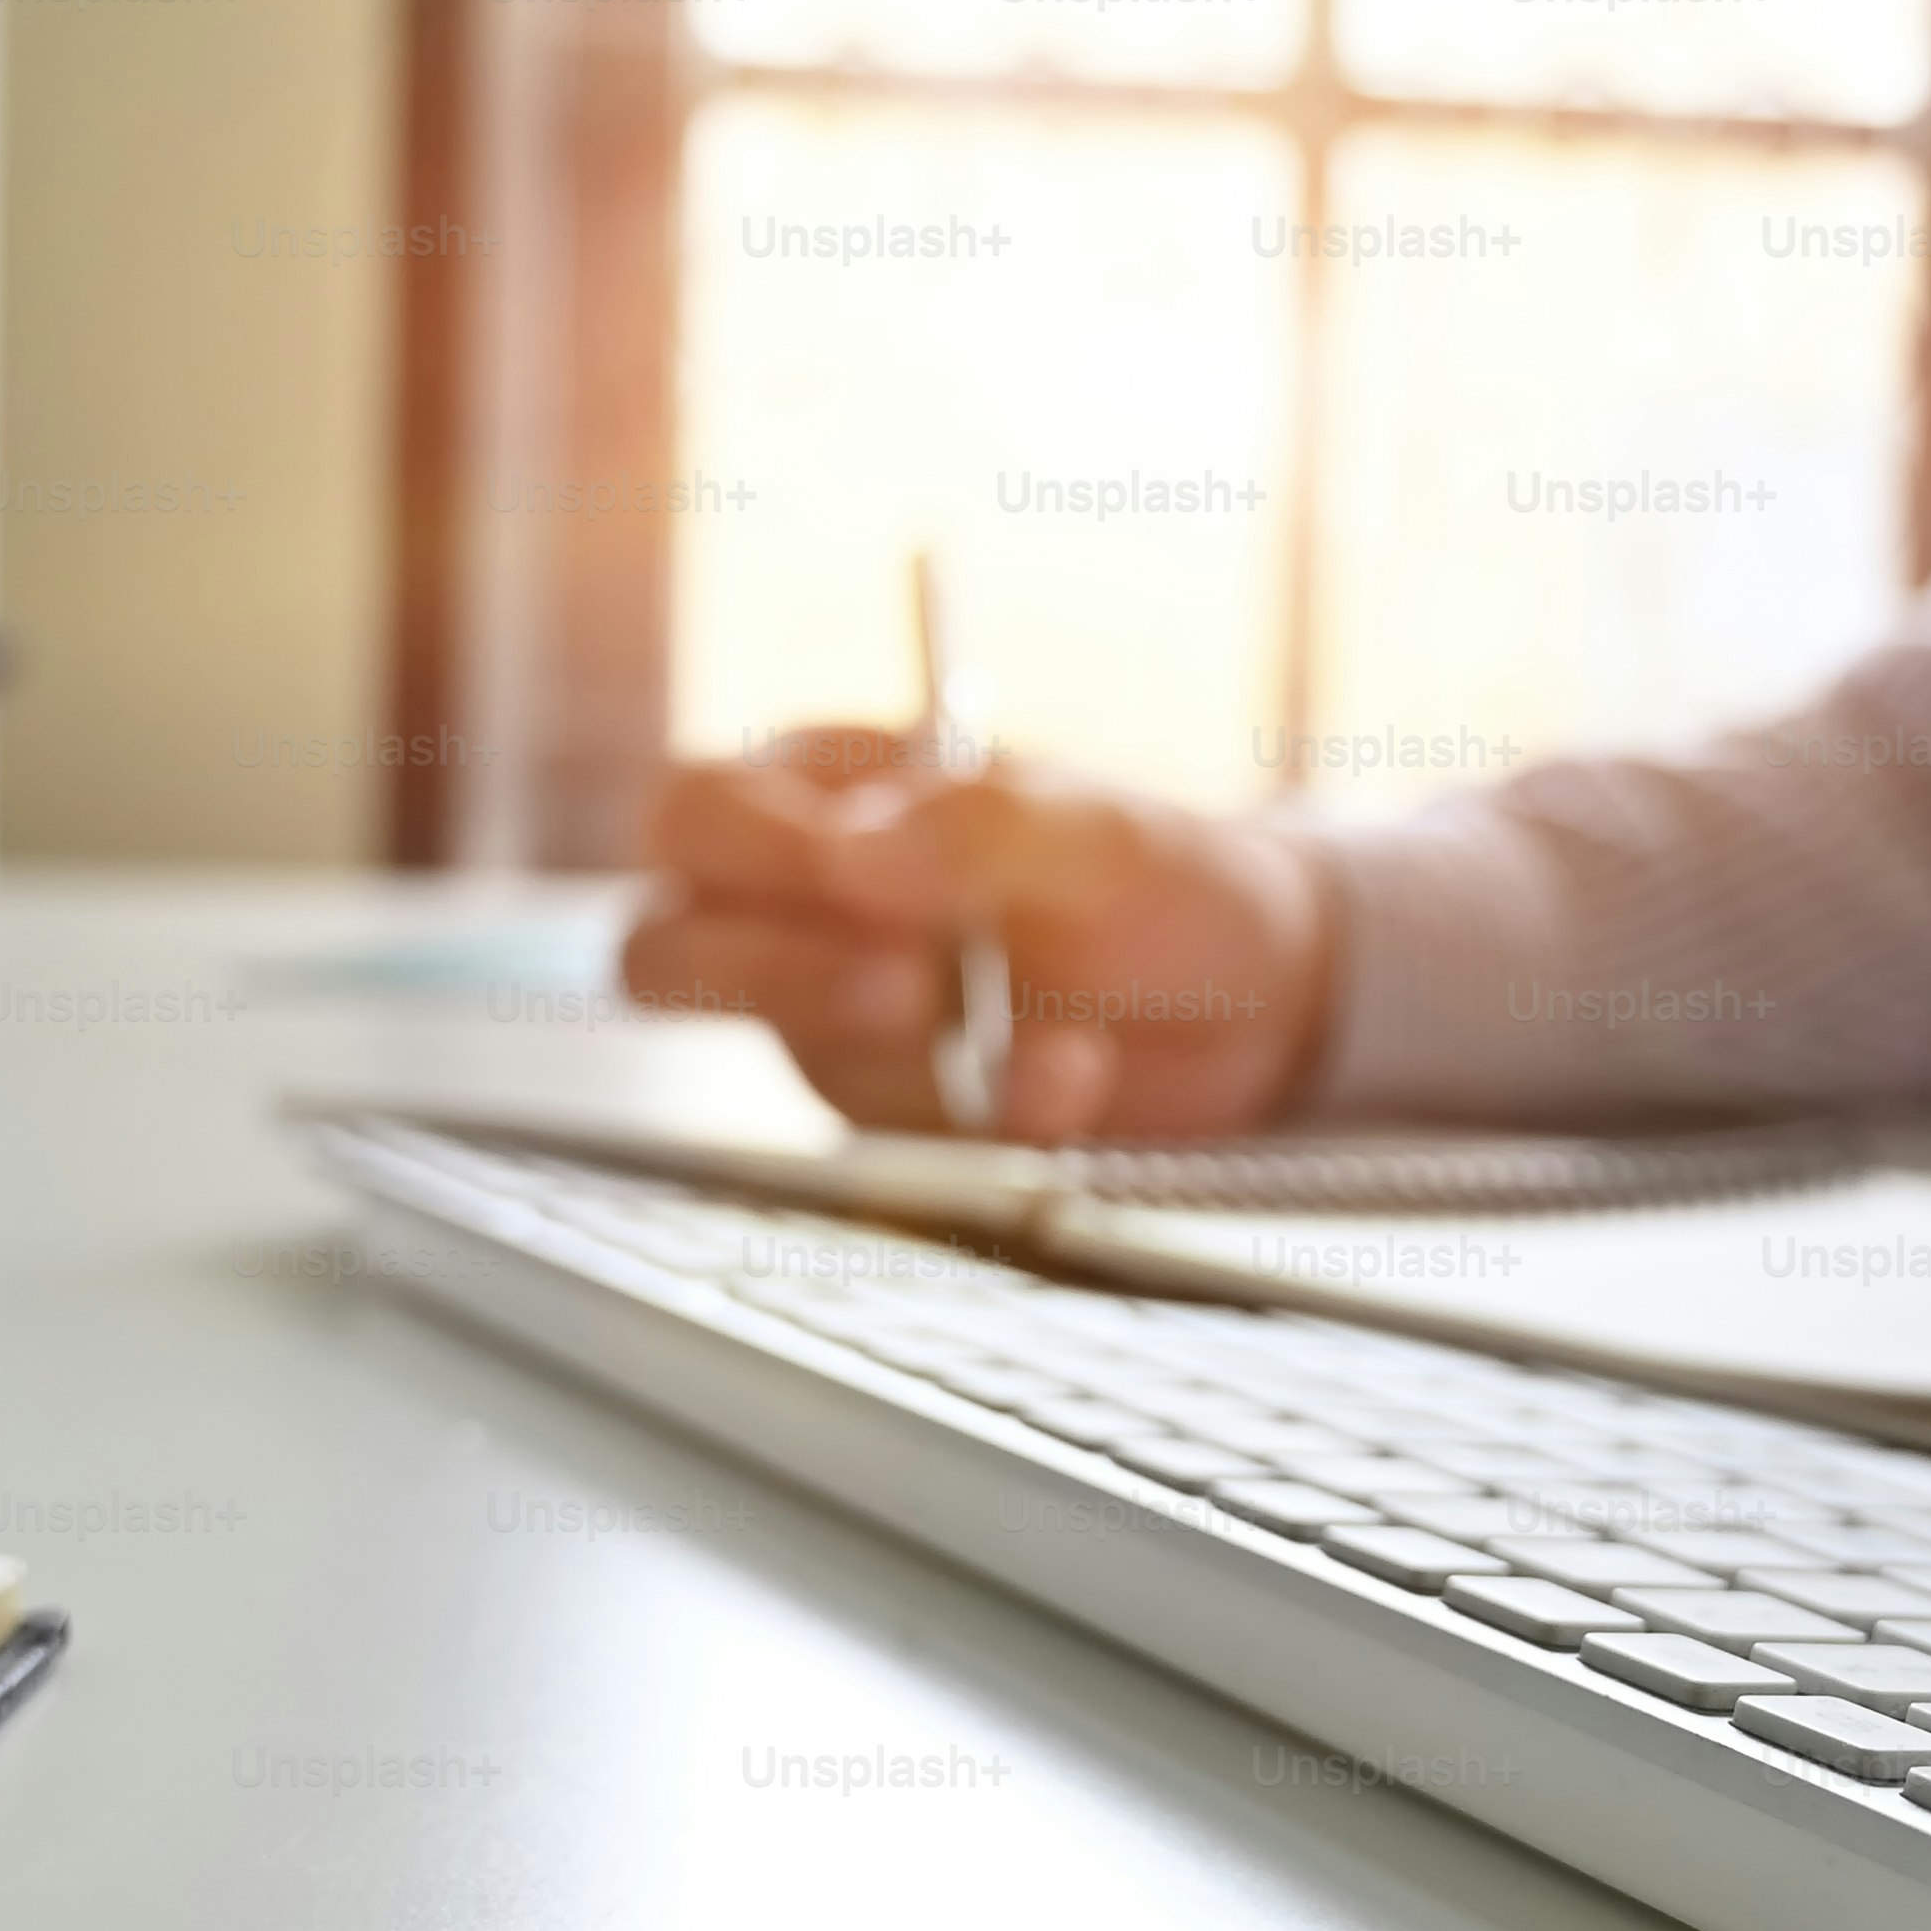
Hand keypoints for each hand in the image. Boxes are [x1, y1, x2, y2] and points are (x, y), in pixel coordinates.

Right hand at [622, 733, 1332, 1140]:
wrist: (1260, 998)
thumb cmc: (1161, 878)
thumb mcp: (1099, 833)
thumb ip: (978, 828)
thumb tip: (852, 852)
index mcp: (819, 792)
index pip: (696, 814)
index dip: (748, 851)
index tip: (855, 874)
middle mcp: (797, 910)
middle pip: (671, 951)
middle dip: (783, 980)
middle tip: (908, 987)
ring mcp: (832, 1020)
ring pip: (792, 1059)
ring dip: (922, 1064)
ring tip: (1067, 1041)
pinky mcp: (892, 1113)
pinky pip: (892, 1138)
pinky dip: (989, 1118)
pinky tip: (1077, 1079)